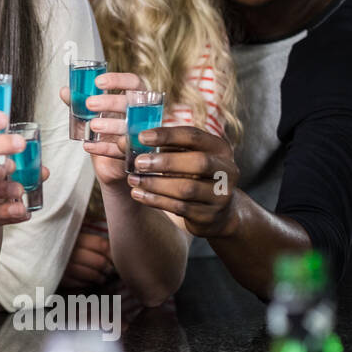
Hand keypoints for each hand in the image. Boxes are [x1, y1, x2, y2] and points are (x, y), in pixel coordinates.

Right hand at [58, 231, 113, 290]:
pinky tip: (89, 281)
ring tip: (101, 277)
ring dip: (100, 278)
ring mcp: (66, 267)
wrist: (30, 254)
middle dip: (108, 268)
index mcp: (75, 237)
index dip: (112, 253)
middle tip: (110, 269)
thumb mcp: (69, 234)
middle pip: (100, 262)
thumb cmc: (54, 242)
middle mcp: (72, 252)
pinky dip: (88, 283)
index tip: (115, 257)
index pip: (102, 245)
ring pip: (93, 276)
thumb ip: (87, 238)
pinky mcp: (61, 279)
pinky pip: (81, 284)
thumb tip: (108, 247)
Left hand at [61, 72, 145, 186]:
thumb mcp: (90, 116)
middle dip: (111, 102)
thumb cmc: (104, 130)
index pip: (133, 83)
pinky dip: (104, 148)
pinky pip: (121, 151)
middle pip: (132, 103)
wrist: (109, 162)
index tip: (98, 82)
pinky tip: (88, 145)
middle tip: (90, 104)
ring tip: (92, 125)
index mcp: (133, 99)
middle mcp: (141, 114)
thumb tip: (64, 91)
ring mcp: (140, 134)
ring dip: (111, 125)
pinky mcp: (134, 154)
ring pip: (131, 127)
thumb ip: (79, 102)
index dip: (118, 80)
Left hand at [124, 126, 239, 237]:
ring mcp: (221, 195)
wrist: (220, 212)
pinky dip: (155, 200)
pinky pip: (179, 207)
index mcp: (219, 149)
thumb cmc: (195, 176)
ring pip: (187, 188)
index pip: (194, 136)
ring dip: (155, 184)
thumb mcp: (186, 158)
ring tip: (132, 180)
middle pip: (198, 162)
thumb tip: (125, 142)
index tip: (142, 137)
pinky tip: (139, 194)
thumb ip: (163, 148)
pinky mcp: (209, 215)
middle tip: (138, 163)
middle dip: (165, 162)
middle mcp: (227, 170)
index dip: (167, 135)